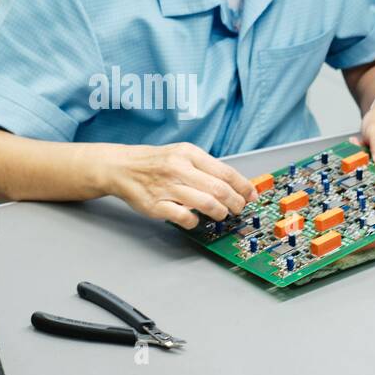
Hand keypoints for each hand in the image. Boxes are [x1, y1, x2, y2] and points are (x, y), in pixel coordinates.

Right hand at [105, 142, 257, 228]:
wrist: (122, 167)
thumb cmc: (156, 162)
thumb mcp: (181, 154)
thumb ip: (205, 167)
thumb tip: (235, 184)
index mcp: (188, 154)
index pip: (225, 171)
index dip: (243, 186)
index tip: (252, 195)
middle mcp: (179, 168)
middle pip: (219, 189)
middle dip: (236, 202)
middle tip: (239, 208)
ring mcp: (167, 187)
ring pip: (206, 203)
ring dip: (220, 213)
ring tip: (221, 214)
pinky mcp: (156, 205)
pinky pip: (185, 217)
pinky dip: (195, 221)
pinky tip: (195, 218)